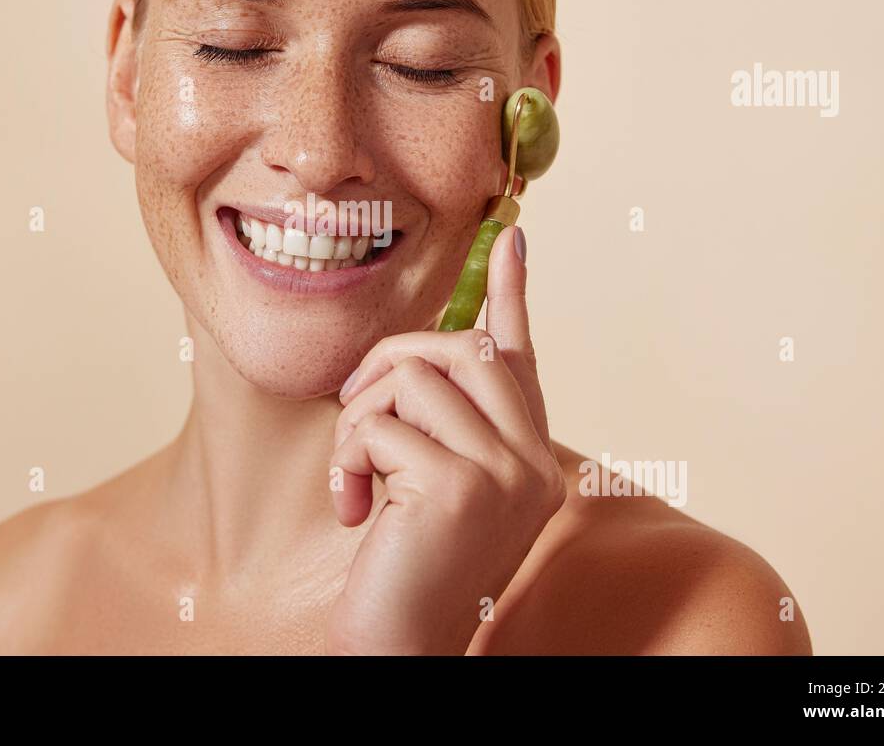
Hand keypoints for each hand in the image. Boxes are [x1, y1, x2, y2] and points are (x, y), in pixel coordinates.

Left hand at [325, 225, 565, 654]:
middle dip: (389, 363)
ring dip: (360, 420)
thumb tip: (422, 353)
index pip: (522, 356)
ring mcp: (505, 473)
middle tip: (355, 416)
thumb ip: (439, 422)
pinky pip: (381, 425)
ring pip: (416, 377)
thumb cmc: (405, 566)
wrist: (399, 647)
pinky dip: (350, 459)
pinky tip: (353, 509)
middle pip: (461, 348)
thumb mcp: (430, 482)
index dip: (513, 293)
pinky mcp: (461, 487)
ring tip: (356, 479)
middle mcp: (533, 461)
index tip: (513, 236)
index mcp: (529, 456)